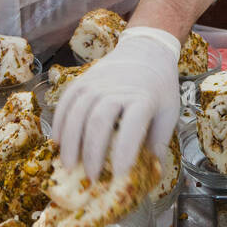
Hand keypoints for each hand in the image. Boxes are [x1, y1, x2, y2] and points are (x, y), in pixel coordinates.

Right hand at [55, 26, 180, 178]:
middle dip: (93, 152)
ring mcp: (98, 82)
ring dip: (71, 141)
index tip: (119, 172)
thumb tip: (153, 172)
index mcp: (144, 98)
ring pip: (78, 112)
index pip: (133, 124)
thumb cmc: (159, 87)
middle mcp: (118, 88)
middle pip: (99, 120)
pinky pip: (66, 100)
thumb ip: (159, 141)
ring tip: (70, 165)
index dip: (125, 149)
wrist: (148, 49)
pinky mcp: (83, 79)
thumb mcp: (169, 111)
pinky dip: (59, 122)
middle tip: (91, 177)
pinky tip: (57, 141)